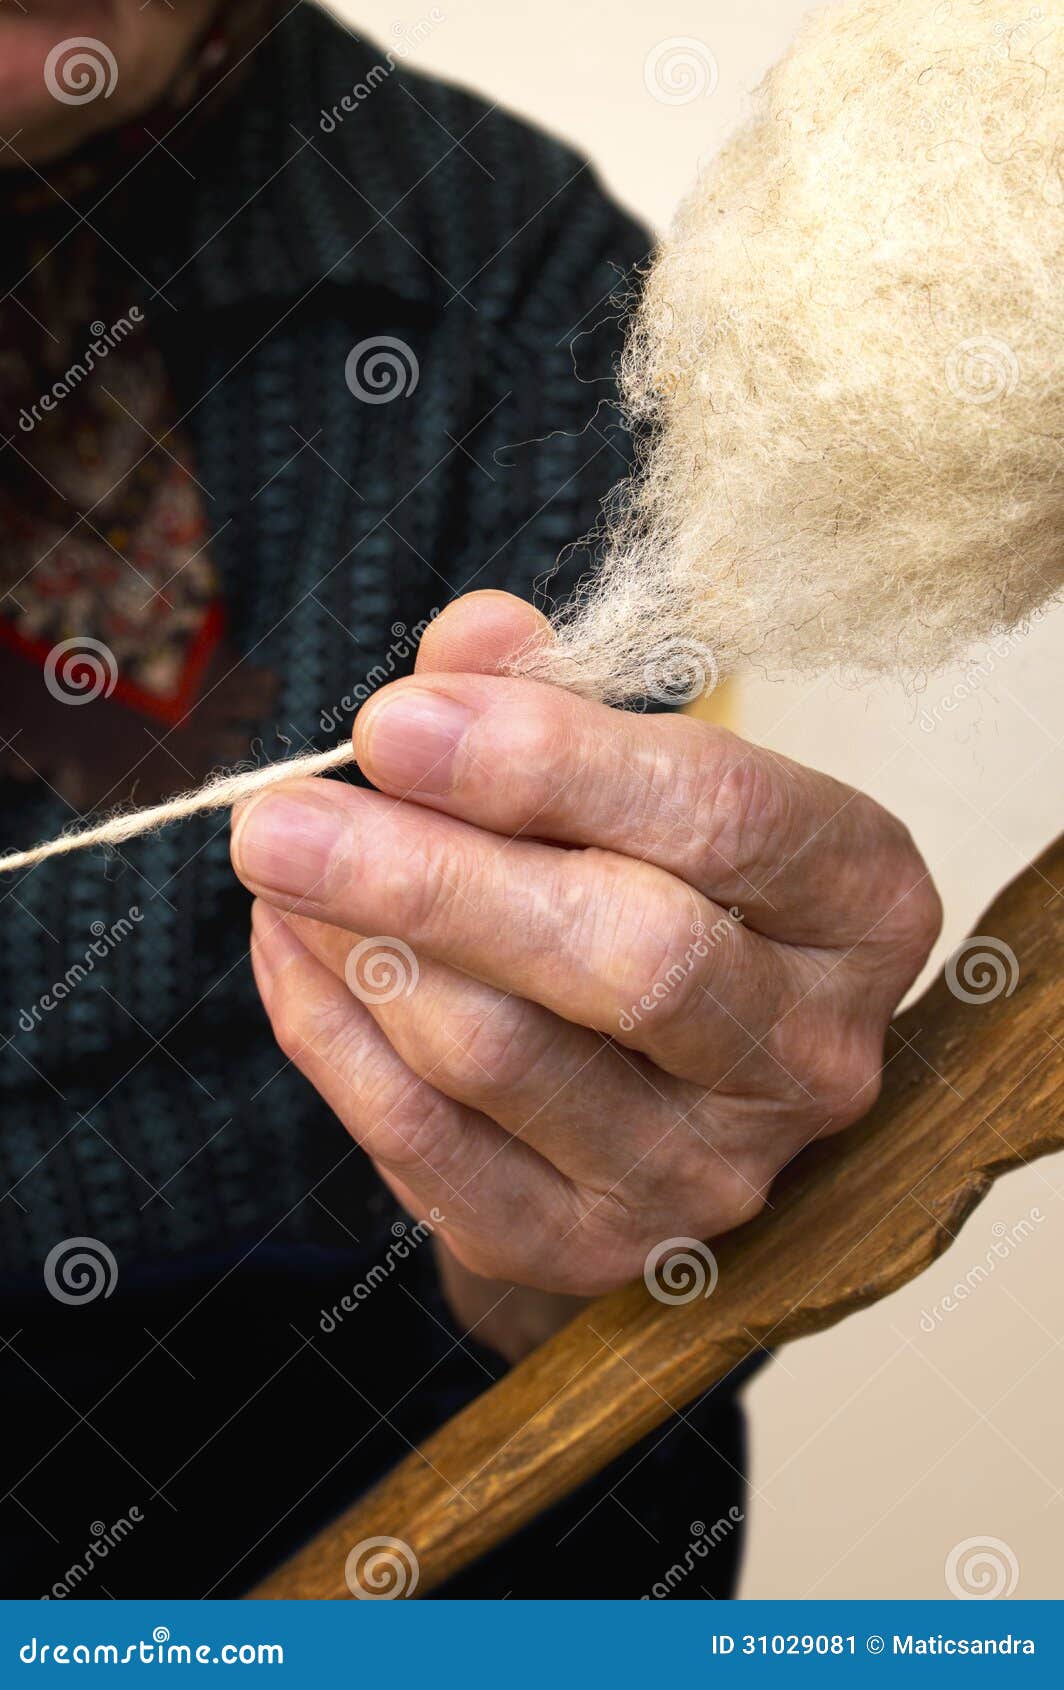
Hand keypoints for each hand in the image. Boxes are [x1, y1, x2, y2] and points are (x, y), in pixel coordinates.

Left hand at [231, 592, 940, 1337]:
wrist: (662, 1084)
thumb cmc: (661, 884)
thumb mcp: (643, 770)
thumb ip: (556, 696)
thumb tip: (467, 645)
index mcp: (861, 904)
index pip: (720, 820)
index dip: (549, 764)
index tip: (395, 721)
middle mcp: (809, 1055)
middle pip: (625, 961)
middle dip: (428, 878)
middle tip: (281, 817)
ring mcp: (705, 1173)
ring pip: (498, 1054)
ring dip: (358, 942)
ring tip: (283, 856)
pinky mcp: (584, 1244)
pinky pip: (421, 1139)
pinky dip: (328, 1029)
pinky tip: (290, 941)